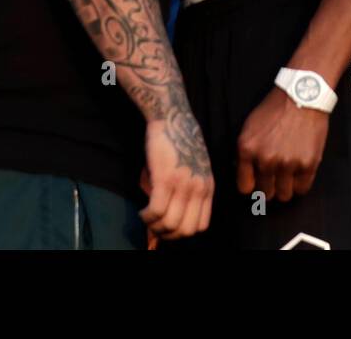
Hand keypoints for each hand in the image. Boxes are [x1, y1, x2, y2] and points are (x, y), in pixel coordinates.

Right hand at [138, 114, 212, 239]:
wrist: (172, 117)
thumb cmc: (179, 140)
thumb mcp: (194, 168)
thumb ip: (185, 191)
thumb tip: (166, 214)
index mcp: (208, 187)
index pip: (201, 226)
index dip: (182, 232)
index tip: (168, 227)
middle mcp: (199, 189)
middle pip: (186, 230)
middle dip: (168, 234)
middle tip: (155, 227)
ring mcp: (183, 185)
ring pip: (170, 224)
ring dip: (155, 227)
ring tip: (146, 218)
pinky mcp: (165, 178)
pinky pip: (156, 211)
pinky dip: (147, 216)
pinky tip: (142, 211)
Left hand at [236, 87, 329, 201]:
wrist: (301, 96)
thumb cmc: (275, 109)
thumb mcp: (249, 127)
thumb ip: (245, 152)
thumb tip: (242, 172)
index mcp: (247, 150)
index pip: (244, 187)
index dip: (252, 185)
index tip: (257, 182)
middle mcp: (265, 160)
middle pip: (265, 193)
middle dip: (269, 187)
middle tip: (275, 177)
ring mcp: (287, 164)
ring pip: (284, 195)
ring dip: (285, 187)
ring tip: (288, 174)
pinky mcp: (307, 165)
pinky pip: (302, 189)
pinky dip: (301, 183)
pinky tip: (299, 171)